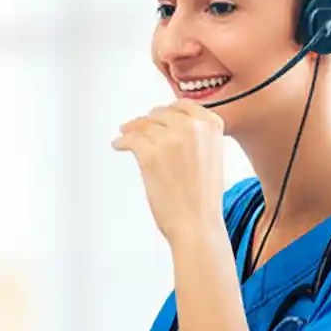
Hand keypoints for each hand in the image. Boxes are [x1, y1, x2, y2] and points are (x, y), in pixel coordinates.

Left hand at [111, 100, 225, 241]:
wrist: (197, 224)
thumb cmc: (203, 199)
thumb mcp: (211, 157)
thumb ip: (196, 137)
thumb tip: (170, 125)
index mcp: (211, 126)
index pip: (183, 106)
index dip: (166, 111)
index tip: (156, 115)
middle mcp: (192, 127)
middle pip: (161, 114)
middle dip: (147, 121)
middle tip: (137, 127)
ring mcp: (170, 140)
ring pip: (144, 126)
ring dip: (132, 129)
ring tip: (125, 134)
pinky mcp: (149, 155)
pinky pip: (130, 139)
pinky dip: (122, 142)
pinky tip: (118, 145)